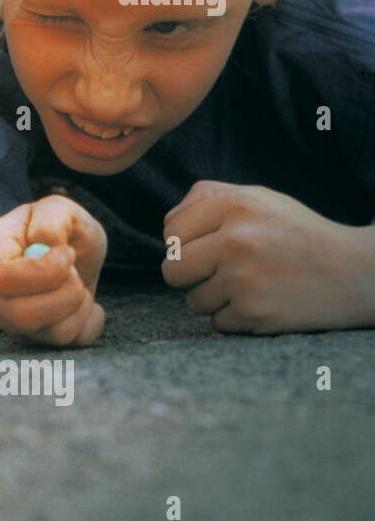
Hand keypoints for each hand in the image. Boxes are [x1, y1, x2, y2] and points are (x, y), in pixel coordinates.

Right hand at [0, 195, 107, 345]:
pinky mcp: (27, 337)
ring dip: (80, 308)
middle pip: (22, 315)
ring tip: (79, 286)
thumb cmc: (59, 229)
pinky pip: (64, 345)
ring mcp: (4, 315)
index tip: (68, 254)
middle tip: (76, 274)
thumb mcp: (60, 209)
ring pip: (47, 334)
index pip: (5, 277)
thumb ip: (52, 220)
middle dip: (68, 296)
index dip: (46, 273)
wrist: (63, 254)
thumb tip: (49, 250)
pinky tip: (82, 305)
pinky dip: (87, 324)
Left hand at [162, 180, 373, 332]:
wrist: (358, 273)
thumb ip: (207, 198)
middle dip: (188, 275)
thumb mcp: (258, 199)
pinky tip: (263, 302)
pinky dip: (235, 318)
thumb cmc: (296, 233)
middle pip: (170, 270)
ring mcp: (244, 279)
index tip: (209, 246)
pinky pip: (217, 322)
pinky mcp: (254, 314)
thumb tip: (166, 225)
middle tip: (218, 272)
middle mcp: (236, 240)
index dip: (184, 243)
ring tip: (250, 285)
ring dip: (215, 298)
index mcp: (234, 205)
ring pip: (192, 301)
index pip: (170, 232)